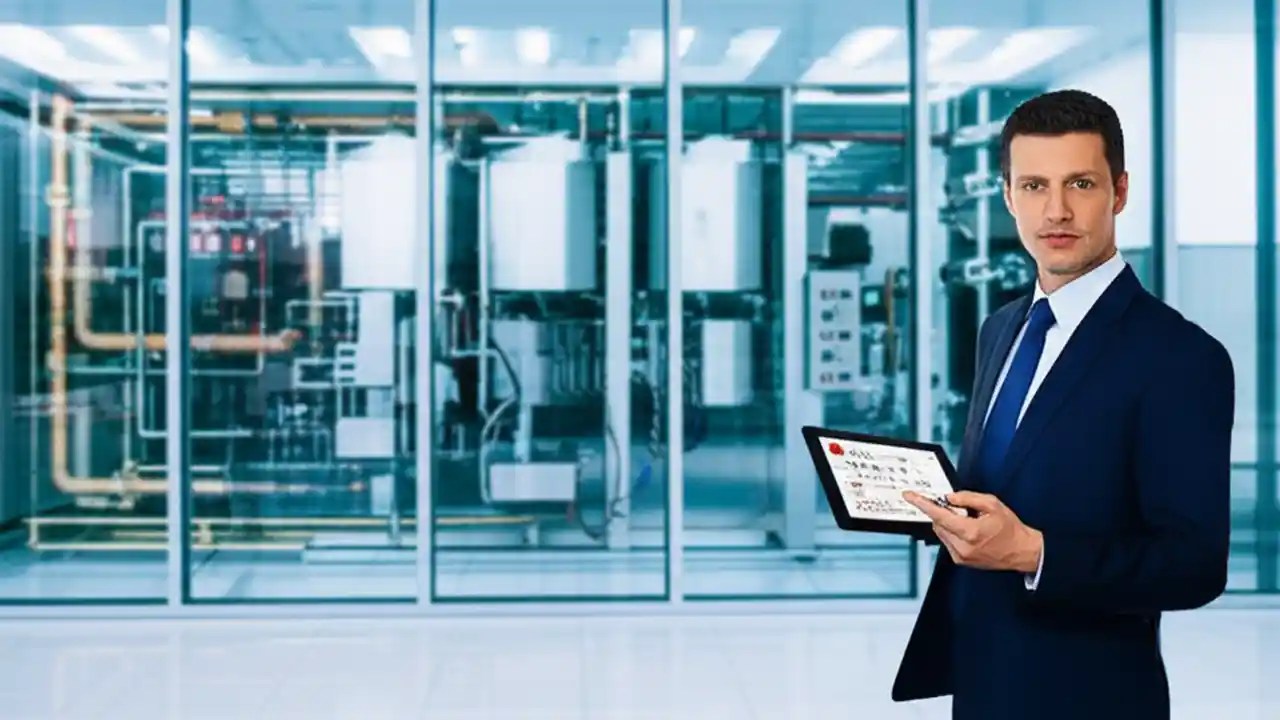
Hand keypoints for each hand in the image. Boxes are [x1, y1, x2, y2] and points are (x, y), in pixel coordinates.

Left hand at [902, 490, 1042, 572]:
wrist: (1021, 551)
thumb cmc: (1010, 528)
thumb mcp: (992, 504)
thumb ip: (968, 498)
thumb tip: (948, 498)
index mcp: (970, 532)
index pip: (939, 516)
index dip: (923, 504)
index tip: (909, 496)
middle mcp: (962, 547)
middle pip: (938, 524)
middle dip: (942, 512)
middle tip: (957, 507)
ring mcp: (960, 556)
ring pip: (941, 533)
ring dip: (947, 523)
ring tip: (968, 521)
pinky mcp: (960, 561)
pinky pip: (947, 541)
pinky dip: (952, 532)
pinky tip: (968, 531)